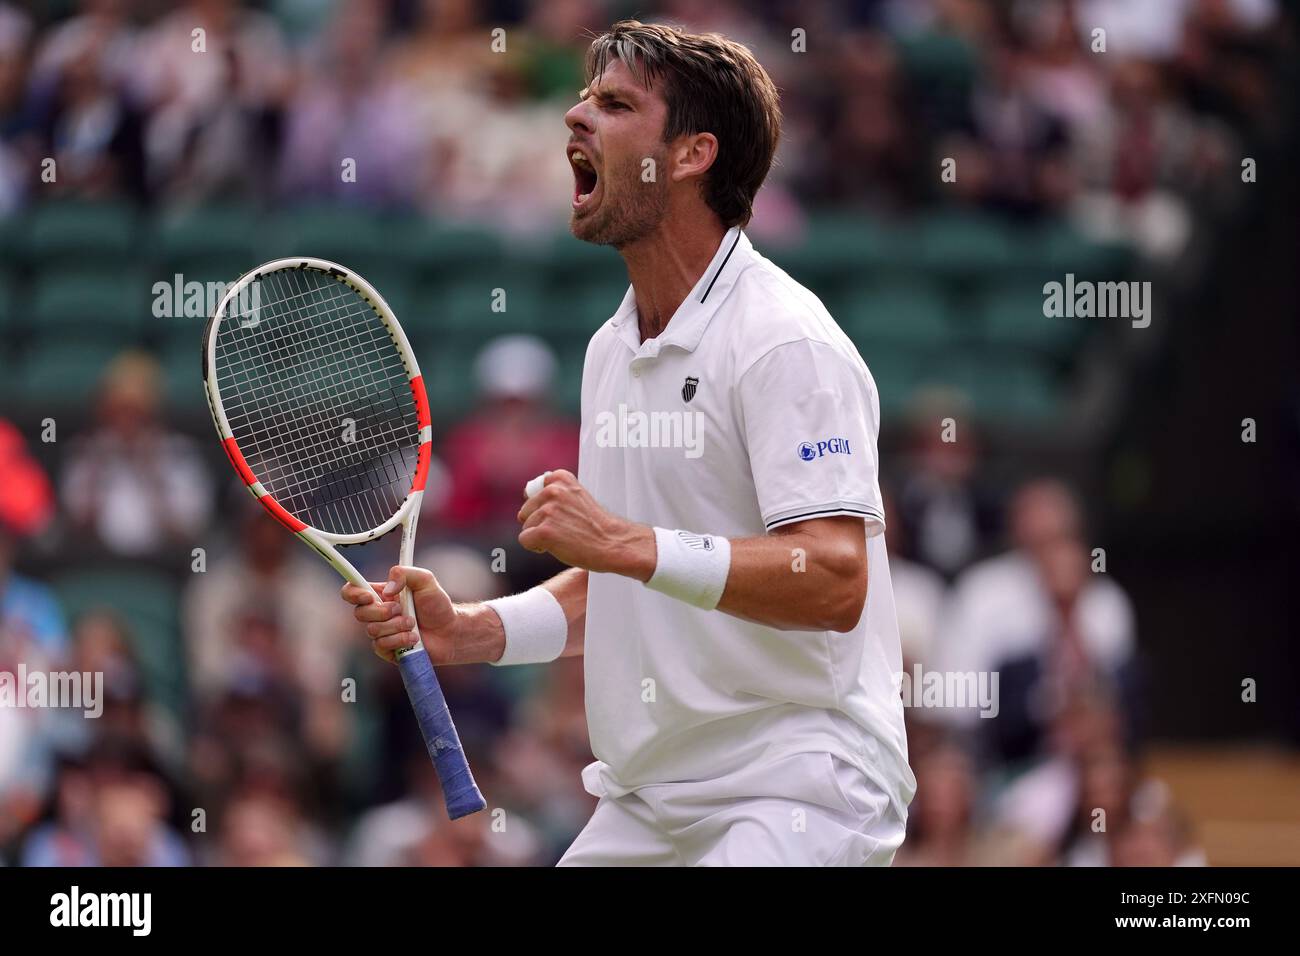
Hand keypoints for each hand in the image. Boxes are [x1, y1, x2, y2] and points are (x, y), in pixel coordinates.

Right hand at [340, 565, 460, 663]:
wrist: (451, 631)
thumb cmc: (437, 604)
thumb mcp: (425, 580)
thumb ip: (405, 574)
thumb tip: (387, 590)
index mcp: (381, 594)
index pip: (352, 591)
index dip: (353, 593)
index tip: (369, 596)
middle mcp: (377, 613)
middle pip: (359, 613)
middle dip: (381, 612)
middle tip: (401, 610)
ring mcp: (382, 632)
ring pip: (372, 630)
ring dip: (396, 626)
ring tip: (413, 624)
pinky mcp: (387, 649)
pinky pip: (381, 646)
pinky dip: (399, 640)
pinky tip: (413, 638)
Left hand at [516, 470, 654, 579]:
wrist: (612, 543)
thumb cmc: (594, 525)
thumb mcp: (576, 498)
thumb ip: (554, 494)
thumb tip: (523, 501)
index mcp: (561, 479)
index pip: (532, 492)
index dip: (542, 508)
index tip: (561, 515)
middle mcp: (553, 490)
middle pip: (525, 512)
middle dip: (539, 523)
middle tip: (565, 529)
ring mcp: (548, 511)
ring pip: (526, 527)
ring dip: (541, 536)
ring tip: (564, 538)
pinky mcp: (544, 531)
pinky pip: (525, 540)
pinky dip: (537, 547)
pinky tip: (557, 546)